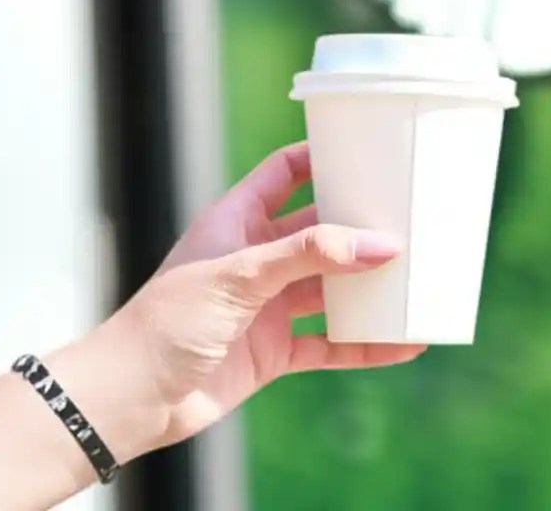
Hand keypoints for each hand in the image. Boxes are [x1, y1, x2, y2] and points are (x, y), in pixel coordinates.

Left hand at [94, 143, 425, 457]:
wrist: (131, 400)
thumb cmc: (166, 322)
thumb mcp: (241, 273)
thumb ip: (310, 254)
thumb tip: (380, 244)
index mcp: (237, 221)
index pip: (285, 172)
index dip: (323, 157)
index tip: (370, 149)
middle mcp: (257, 258)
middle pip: (321, 230)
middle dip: (363, 226)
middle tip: (412, 217)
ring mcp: (267, 305)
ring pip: (333, 288)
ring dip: (371, 287)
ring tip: (419, 277)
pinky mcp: (275, 350)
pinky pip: (332, 343)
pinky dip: (367, 345)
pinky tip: (404, 344)